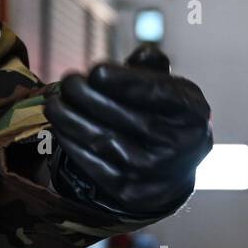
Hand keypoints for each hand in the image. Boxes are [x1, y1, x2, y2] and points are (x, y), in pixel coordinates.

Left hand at [44, 46, 211, 218]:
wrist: (168, 171)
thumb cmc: (162, 116)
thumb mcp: (167, 88)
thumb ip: (152, 67)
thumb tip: (140, 55)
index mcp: (192, 112)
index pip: (159, 92)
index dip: (124, 81)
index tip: (95, 70)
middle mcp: (181, 145)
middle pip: (127, 117)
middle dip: (89, 97)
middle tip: (69, 82)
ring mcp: (156, 172)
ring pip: (105, 141)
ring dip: (71, 119)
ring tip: (55, 102)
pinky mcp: (131, 192)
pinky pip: (94, 165)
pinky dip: (72, 144)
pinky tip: (60, 127)